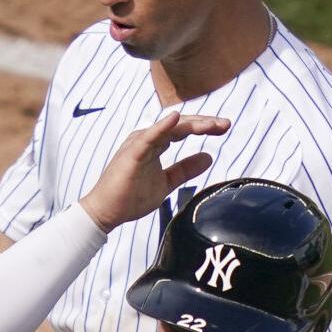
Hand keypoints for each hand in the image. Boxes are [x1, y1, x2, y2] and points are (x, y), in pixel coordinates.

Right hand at [77, 110, 230, 232]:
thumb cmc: (130, 197)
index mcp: (154, 144)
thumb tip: (209, 157)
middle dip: (203, 122)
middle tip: (225, 124)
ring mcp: (138, 145)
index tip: (223, 128)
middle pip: (179, 125)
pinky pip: (148, 138)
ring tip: (210, 124)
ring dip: (190, 124)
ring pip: (168, 128)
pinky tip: (175, 119)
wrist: (107, 213)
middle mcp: (146, 139)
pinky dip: (161, 127)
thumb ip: (184, 170)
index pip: (182, 129)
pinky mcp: (131, 155)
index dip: (203, 126)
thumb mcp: (165, 183)